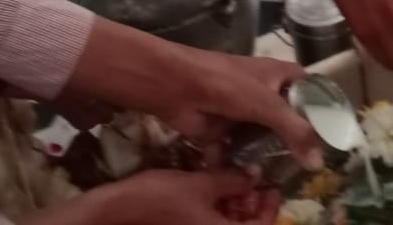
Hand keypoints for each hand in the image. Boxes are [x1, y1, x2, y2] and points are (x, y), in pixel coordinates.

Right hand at [36, 169, 277, 224]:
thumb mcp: (202, 183)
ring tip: (236, 176)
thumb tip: (257, 173)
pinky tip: (216, 182)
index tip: (272, 186)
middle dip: (253, 203)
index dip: (270, 208)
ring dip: (236, 202)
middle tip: (254, 177)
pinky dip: (219, 205)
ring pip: (228, 223)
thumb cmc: (163, 198)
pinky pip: (212, 221)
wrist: (120, 208)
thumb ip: (234, 179)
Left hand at [67, 19, 323, 167]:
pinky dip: (241, 163)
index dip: (322, 105)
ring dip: (268, 155)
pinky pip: (237, 150)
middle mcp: (262, 91)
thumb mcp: (268, 104)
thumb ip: (296, 131)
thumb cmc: (228, 84)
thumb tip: (317, 162)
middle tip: (312, 164)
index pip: (309, 87)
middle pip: (286, 117)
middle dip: (295, 139)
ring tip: (286, 178)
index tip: (334, 131)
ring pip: (262, 137)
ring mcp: (241, 112)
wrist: (178, 88)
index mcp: (278, 74)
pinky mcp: (222, 130)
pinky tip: (252, 178)